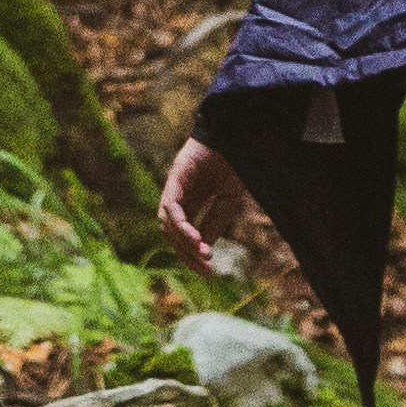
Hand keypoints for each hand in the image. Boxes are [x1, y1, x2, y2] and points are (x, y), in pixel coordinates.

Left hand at [160, 133, 251, 276]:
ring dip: (185, 243)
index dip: (191, 255)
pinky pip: (171, 206)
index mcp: (190, 201)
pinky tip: (195, 238)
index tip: (208, 272)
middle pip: (172, 234)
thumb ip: (214, 223)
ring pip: (168, 224)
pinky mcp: (176, 175)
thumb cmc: (234, 162)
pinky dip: (181, 225)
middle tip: (206, 269)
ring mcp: (174, 185)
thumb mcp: (227, 200)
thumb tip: (202, 250)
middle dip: (187, 254)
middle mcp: (177, 196)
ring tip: (204, 254)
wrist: (237, 134)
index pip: (182, 236)